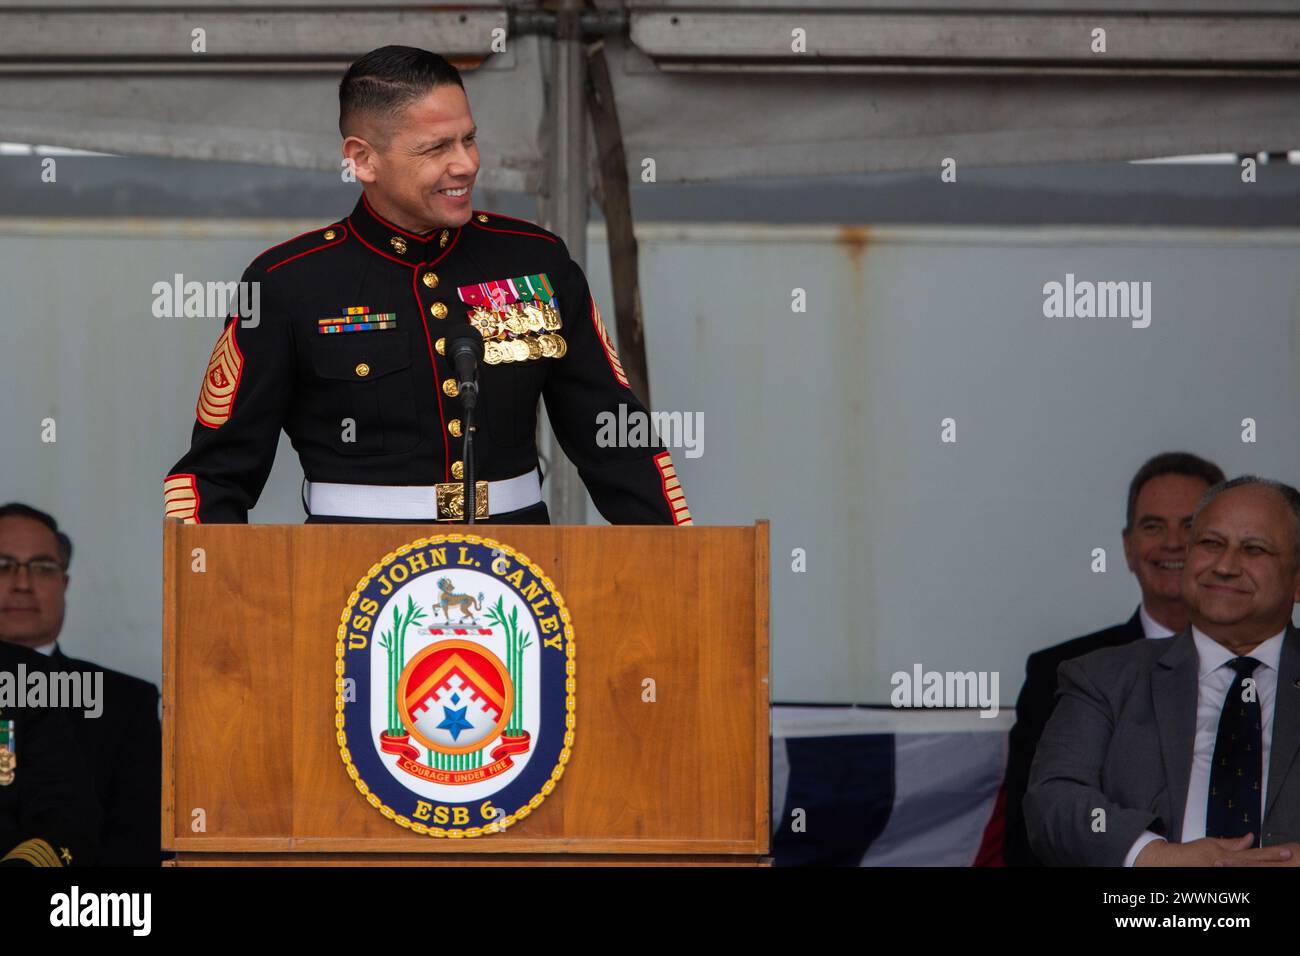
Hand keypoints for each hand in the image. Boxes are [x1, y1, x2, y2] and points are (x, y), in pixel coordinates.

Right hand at [1134, 834, 1291, 866]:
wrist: (1175, 862)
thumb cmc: (1193, 853)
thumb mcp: (1213, 843)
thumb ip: (1233, 843)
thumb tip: (1250, 838)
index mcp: (1228, 856)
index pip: (1255, 854)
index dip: (1271, 853)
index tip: (1285, 852)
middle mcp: (1228, 865)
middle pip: (1255, 863)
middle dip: (1272, 860)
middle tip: (1287, 856)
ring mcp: (1225, 872)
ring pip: (1248, 869)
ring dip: (1263, 866)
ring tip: (1278, 865)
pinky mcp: (1222, 878)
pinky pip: (1238, 873)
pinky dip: (1248, 870)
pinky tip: (1258, 868)